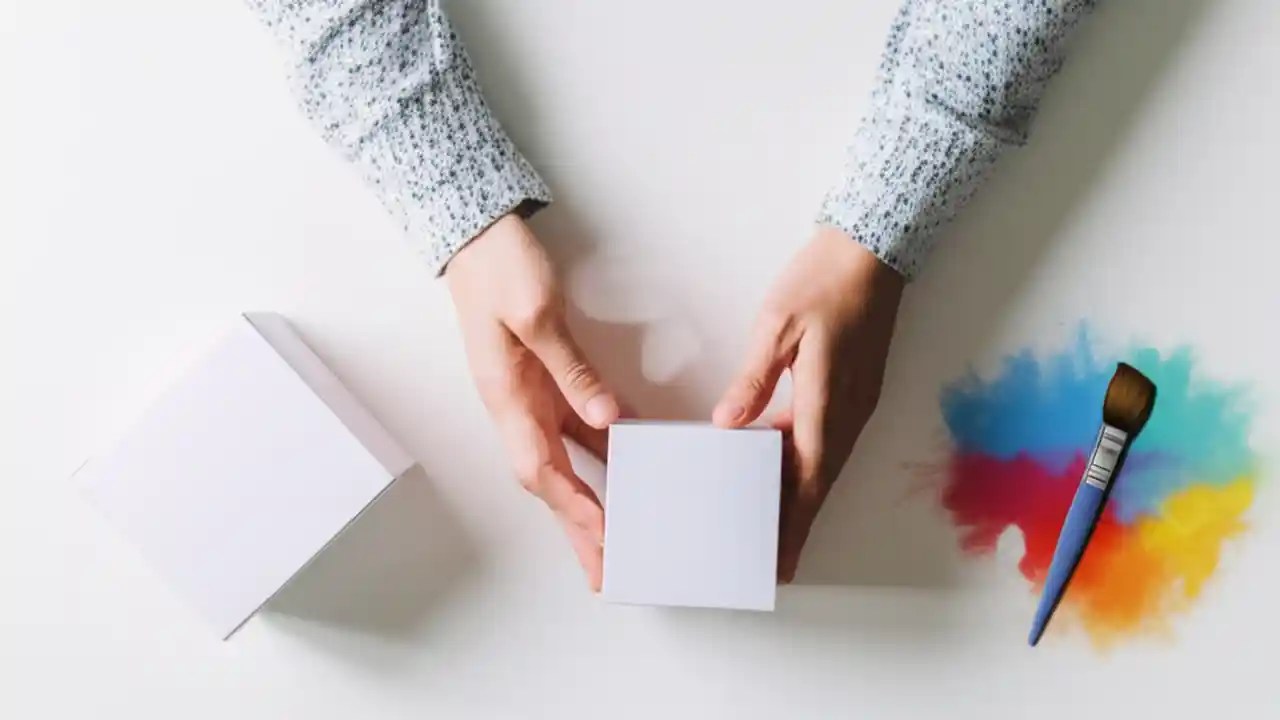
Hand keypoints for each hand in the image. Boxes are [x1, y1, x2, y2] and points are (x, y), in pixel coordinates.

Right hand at [447, 214, 620, 590]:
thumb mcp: (536, 313)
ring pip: (560, 465)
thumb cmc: (501, 270)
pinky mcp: (543, 385)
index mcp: (506, 398)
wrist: (479, 239)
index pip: (540, 468)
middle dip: (576, 530)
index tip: (604, 535)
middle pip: (548, 484)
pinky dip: (597, 459)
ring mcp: (528, 399)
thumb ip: (570, 369)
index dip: (574, 505)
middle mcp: (514, 408)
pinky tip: (623, 472)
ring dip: (587, 505)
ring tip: (614, 543)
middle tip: (604, 573)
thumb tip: (604, 418)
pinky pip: (572, 433)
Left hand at [713, 226, 903, 582]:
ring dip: (802, 495)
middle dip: (797, 523)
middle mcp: (848, 412)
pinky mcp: (855, 389)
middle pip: (820, 482)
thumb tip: (728, 425)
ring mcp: (856, 401)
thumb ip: (753, 379)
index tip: (780, 559)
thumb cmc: (822, 283)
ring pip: (826, 462)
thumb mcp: (777, 327)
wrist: (872, 250)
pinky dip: (807, 462)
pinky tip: (781, 465)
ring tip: (772, 525)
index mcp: (827, 401)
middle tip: (771, 560)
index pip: (808, 478)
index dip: (793, 522)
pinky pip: (829, 439)